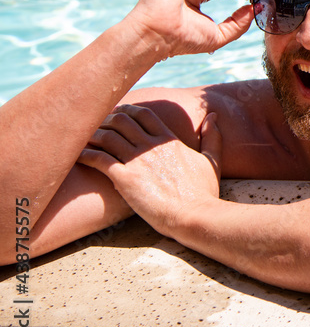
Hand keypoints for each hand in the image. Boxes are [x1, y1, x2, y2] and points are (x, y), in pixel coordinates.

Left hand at [77, 104, 222, 236]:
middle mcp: (152, 146)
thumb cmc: (204, 193)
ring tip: (83, 138)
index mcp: (169, 141)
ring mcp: (138, 161)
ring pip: (108, 136)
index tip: (118, 113)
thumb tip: (213, 116)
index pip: (144, 115)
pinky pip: (99, 159)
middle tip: (97, 125)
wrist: (195, 215)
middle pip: (122, 121)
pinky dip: (86, 154)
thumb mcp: (212, 162)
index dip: (128, 110)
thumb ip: (212, 137)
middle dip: (107, 119)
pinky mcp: (125, 179)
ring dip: (93, 134)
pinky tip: (78, 155)